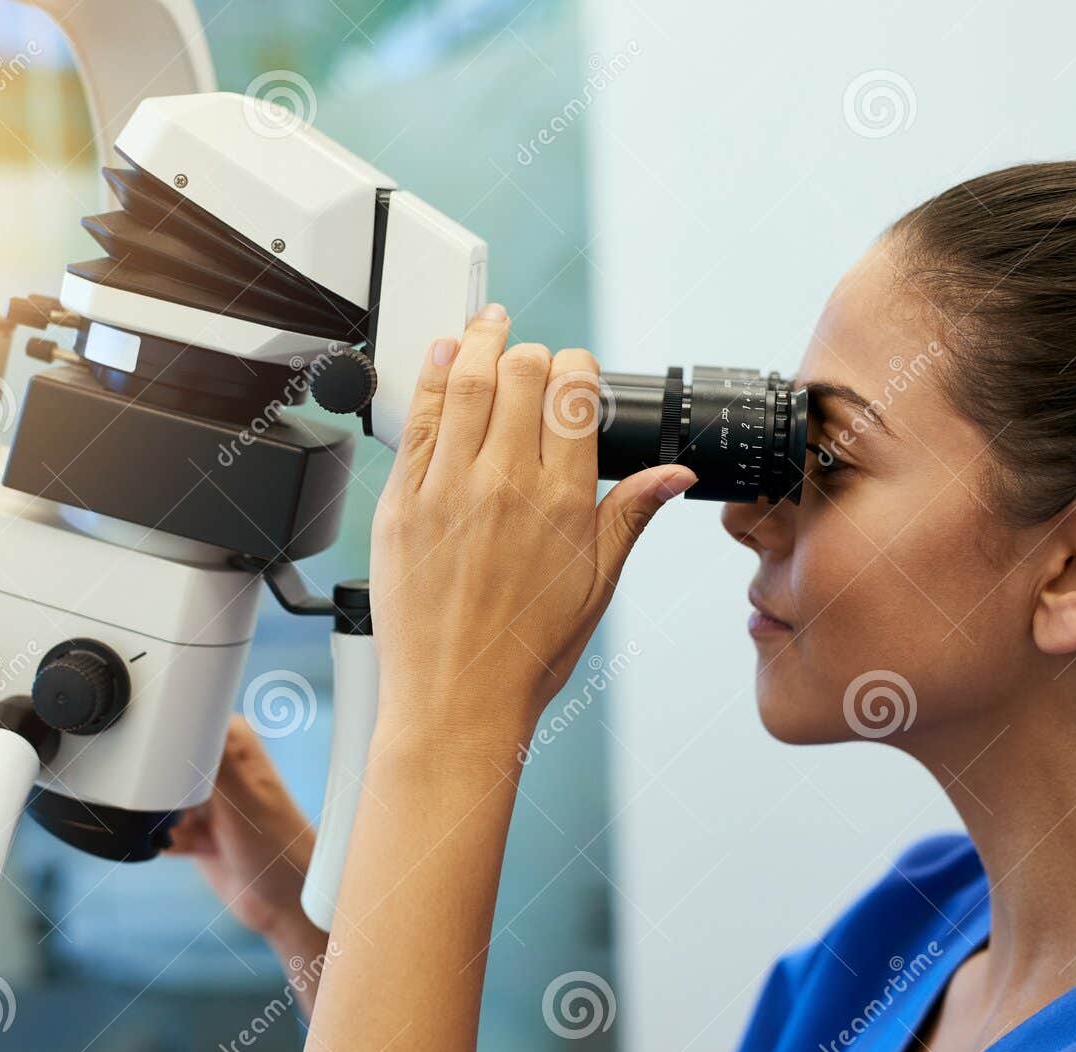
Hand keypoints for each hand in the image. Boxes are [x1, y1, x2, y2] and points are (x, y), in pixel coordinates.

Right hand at [165, 717, 325, 960]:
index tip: (172, 773)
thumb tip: (182, 723)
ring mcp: (198, 793)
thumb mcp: (242, 799)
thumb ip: (212, 761)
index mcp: (230, 740)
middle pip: (157, 761)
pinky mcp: (187, 823)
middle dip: (160, 791)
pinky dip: (165, 840)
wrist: (282, 901)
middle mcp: (212, 761)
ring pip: (151, 796)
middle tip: (190, 812)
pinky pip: (153, 825)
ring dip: (162, 819)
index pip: (180, 721)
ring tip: (198, 833)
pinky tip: (196, 848)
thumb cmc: (279, 847)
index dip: (164, 742)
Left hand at [367, 304, 694, 744]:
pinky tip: (443, 356)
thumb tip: (675, 475)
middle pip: (522, 376)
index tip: (572, 372)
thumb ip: (629, 516)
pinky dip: (433, 377)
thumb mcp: (596, 586)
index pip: (574, 397)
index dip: (576, 369)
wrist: (455, 702)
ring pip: (468, 384)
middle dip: (531, 352)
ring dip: (480, 342)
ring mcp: (447, 491)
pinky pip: (418, 421)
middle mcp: (505, 486)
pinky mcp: (401, 504)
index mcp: (562, 503)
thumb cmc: (525, 655)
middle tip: (529, 353)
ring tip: (487, 324)